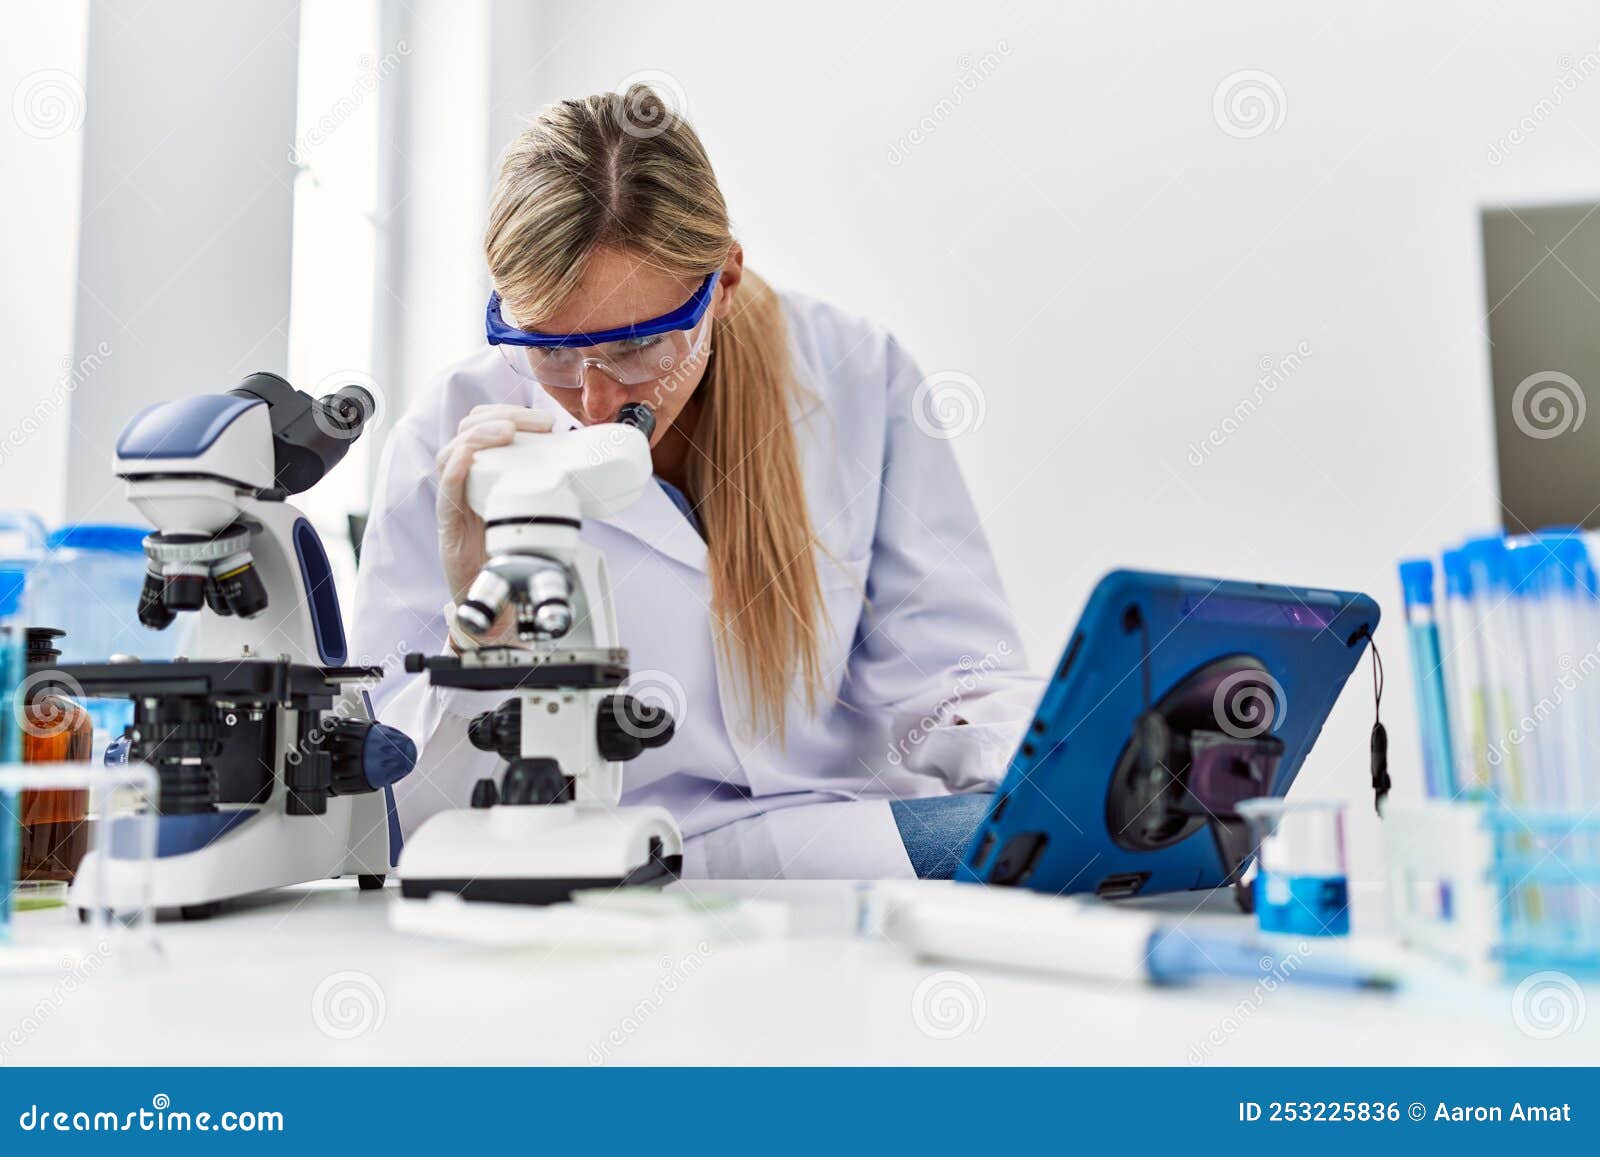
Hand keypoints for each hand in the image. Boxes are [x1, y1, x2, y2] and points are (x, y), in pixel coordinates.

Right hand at [435, 405, 554, 644]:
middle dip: (503, 416)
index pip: (486, 426)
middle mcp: (465, 478)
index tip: (545, 421)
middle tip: (538, 424)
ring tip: (508, 432)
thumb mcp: (536, 511)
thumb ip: (552, 490)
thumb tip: (593, 473)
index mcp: (486, 471)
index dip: (512, 413)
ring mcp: (454, 498)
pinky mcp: (448, 521)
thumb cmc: (514, 551)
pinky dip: (457, 467)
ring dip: (480, 435)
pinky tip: (469, 456)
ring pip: (452, 451)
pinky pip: (446, 488)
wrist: (494, 597)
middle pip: (469, 430)